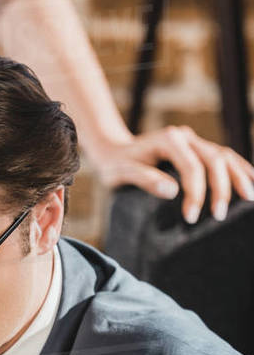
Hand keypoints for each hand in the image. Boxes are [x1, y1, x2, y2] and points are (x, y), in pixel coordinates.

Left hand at [91, 126, 253, 223]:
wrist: (115, 152)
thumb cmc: (116, 165)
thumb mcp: (121, 173)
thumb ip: (144, 179)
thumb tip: (172, 191)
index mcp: (169, 139)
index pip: (192, 166)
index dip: (196, 192)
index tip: (191, 218)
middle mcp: (186, 137)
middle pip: (215, 159)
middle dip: (221, 188)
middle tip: (220, 215)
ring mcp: (195, 142)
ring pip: (225, 156)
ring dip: (239, 178)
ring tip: (250, 200)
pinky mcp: (199, 150)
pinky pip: (225, 158)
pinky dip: (240, 170)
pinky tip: (252, 182)